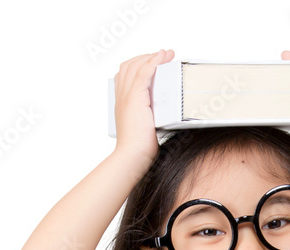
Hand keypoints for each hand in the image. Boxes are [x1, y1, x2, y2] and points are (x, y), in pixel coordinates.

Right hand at [112, 49, 173, 165]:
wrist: (132, 156)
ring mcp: (127, 96)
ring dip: (153, 56)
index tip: (154, 62)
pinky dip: (152, 61)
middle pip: (129, 66)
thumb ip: (153, 118)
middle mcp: (122, 97)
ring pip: (136, 66)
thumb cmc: (139, 148)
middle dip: (147, 57)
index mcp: (122, 103)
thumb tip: (167, 117)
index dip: (139, 64)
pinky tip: (162, 56)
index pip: (125, 75)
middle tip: (164, 55)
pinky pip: (143, 73)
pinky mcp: (135, 98)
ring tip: (167, 54)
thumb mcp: (146, 128)